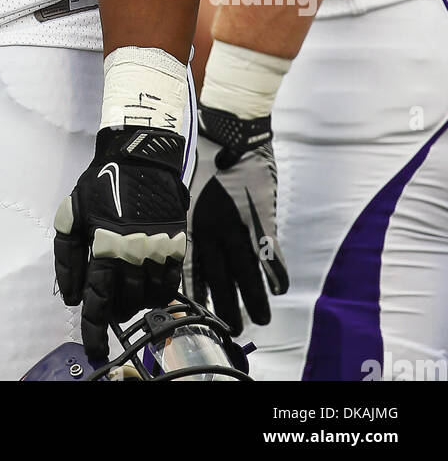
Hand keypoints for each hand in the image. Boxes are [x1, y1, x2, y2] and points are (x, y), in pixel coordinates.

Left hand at [54, 127, 188, 362]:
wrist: (142, 156)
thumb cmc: (103, 182)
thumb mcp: (72, 211)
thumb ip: (67, 255)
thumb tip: (71, 294)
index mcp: (105, 244)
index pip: (98, 298)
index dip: (93, 328)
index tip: (93, 347)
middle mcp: (135, 252)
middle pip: (125, 303)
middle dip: (113, 312)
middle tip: (106, 307)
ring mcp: (159, 249)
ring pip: (149, 298)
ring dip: (135, 305)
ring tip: (125, 296)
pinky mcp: (177, 244)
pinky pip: (170, 284)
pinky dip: (157, 294)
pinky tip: (146, 287)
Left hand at [184, 104, 288, 334]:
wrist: (229, 130)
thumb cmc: (200, 154)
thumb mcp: (182, 188)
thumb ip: (183, 216)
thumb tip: (178, 240)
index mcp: (190, 223)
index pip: (191, 268)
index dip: (196, 294)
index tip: (198, 313)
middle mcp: (213, 231)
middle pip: (220, 279)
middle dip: (226, 307)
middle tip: (232, 329)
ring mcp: (239, 226)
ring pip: (248, 274)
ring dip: (256, 299)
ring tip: (261, 320)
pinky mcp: (263, 217)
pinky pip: (272, 253)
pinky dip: (277, 272)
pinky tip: (281, 289)